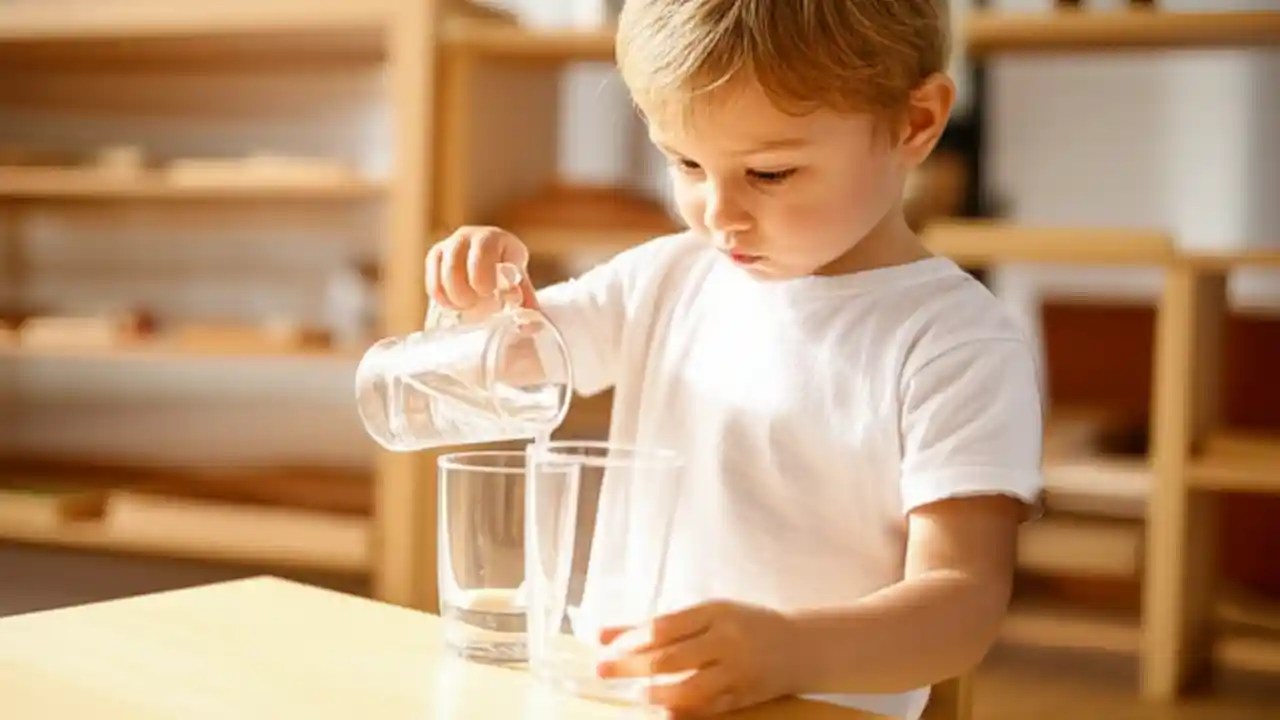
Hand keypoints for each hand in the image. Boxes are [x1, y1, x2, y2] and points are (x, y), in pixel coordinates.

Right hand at [424, 226, 537, 319]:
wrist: (494, 269)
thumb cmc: (509, 278)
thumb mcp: (520, 285)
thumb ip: (526, 302)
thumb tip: (530, 323)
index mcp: (496, 238)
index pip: (484, 249)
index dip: (484, 275)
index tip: (490, 295)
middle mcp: (470, 236)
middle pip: (456, 262)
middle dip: (465, 291)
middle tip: (477, 306)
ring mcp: (450, 245)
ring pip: (442, 273)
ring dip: (454, 296)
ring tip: (467, 308)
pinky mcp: (436, 257)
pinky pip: (432, 280)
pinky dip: (441, 297)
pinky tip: (453, 306)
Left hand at [595, 601, 799, 716]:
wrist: (799, 647)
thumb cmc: (742, 625)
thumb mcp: (705, 615)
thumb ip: (654, 625)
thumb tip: (601, 635)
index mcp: (715, 613)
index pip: (665, 627)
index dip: (632, 640)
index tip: (607, 647)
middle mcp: (726, 641)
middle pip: (670, 657)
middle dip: (631, 666)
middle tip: (602, 672)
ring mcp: (736, 672)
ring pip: (688, 688)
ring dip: (655, 693)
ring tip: (634, 694)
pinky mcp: (742, 697)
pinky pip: (707, 709)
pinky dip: (680, 711)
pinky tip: (661, 711)